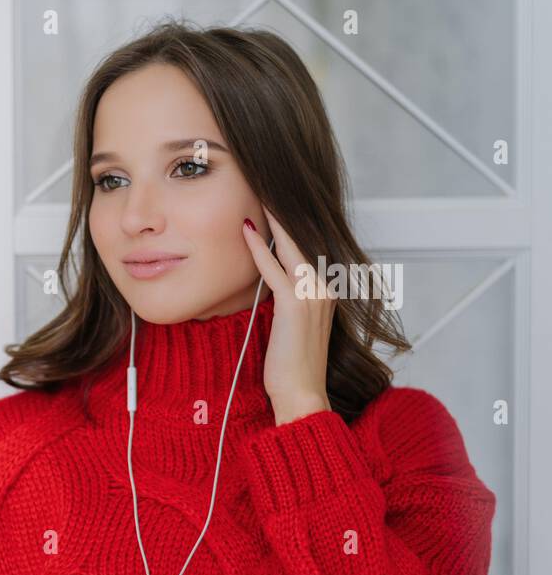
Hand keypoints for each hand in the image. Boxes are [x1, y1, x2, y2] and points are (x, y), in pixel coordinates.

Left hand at [242, 207, 334, 425]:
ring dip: (274, 217)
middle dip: (285, 207)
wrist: (301, 394)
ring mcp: (314, 293)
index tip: (273, 194)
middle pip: (305, 235)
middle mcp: (326, 286)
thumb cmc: (291, 363)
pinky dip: (261, 247)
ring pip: (292, 245)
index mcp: (327, 288)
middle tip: (266, 180)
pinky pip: (275, 268)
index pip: (309, 242)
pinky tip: (247, 229)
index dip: (292, 218)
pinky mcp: (296, 304)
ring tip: (259, 190)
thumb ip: (288, 295)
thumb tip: (270, 275)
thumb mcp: (292, 323)